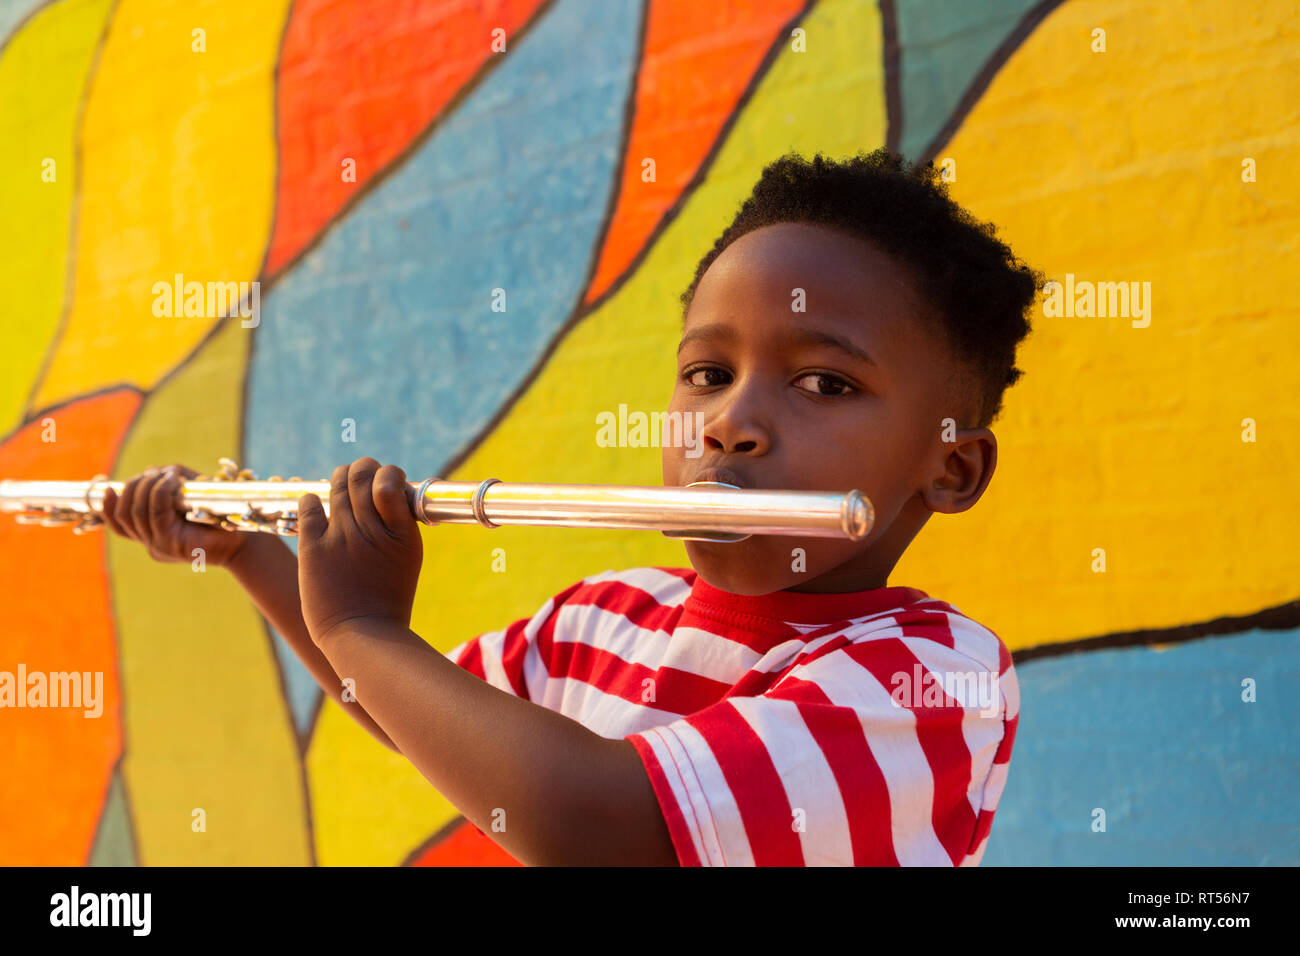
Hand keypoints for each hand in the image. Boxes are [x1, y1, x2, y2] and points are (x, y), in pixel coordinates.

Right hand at [102, 464, 251, 568]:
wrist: (247, 542)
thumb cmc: (223, 517)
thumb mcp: (193, 495)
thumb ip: (172, 482)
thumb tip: (154, 471)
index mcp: (154, 537)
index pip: (119, 525)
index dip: (107, 506)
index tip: (109, 487)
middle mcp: (153, 544)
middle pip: (123, 515)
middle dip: (132, 489)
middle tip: (151, 474)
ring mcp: (161, 546)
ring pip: (136, 513)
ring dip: (147, 487)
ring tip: (165, 474)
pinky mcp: (174, 543)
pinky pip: (156, 514)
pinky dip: (160, 492)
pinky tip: (170, 480)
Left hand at [296, 457, 422, 645]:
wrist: (362, 634)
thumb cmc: (387, 597)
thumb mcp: (407, 557)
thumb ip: (398, 524)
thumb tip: (387, 493)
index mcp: (401, 532)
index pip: (390, 480)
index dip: (386, 473)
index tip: (384, 481)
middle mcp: (371, 529)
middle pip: (361, 475)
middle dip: (361, 468)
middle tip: (360, 475)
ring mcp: (341, 537)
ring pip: (336, 484)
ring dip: (339, 479)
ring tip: (340, 485)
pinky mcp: (314, 548)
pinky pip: (309, 505)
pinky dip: (313, 499)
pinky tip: (317, 505)